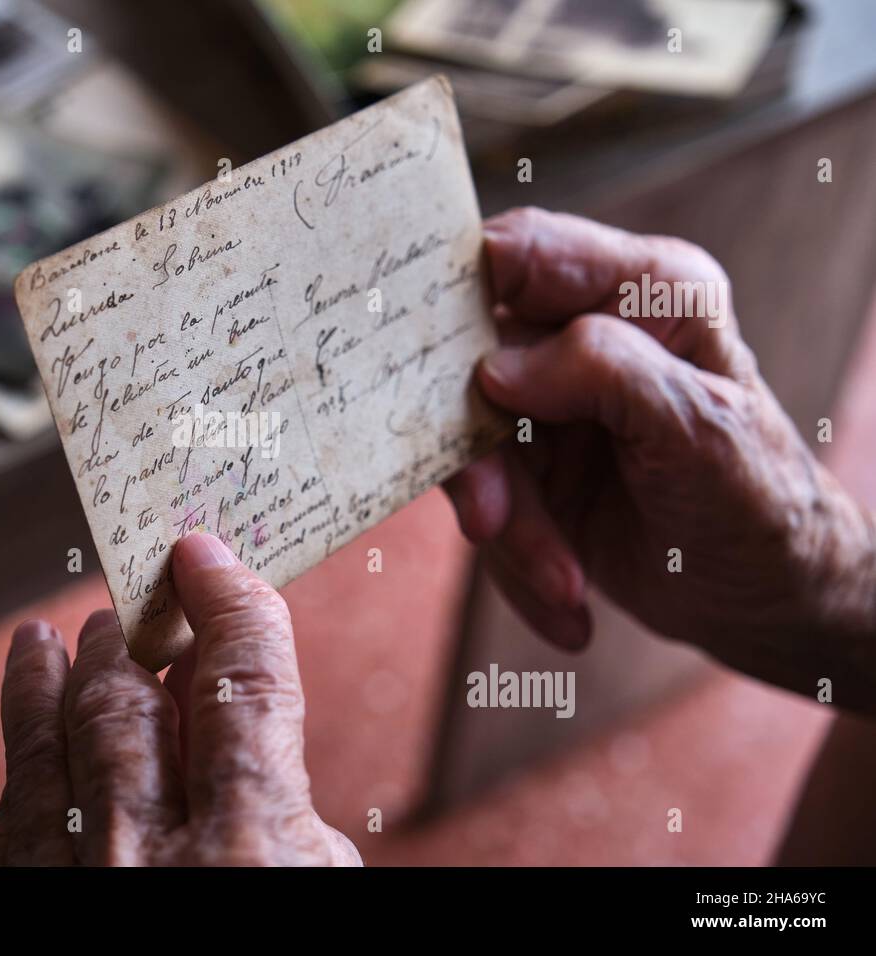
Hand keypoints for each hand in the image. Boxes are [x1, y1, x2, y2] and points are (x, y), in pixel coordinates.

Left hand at [0, 532, 359, 865]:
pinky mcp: (17, 903)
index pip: (243, 687)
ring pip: (50, 744)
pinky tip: (26, 720)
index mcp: (251, 850)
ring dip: (57, 679)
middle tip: (135, 603)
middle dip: (130, 638)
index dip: (230, 606)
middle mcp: (149, 856)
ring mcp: (72, 882)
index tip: (208, 558)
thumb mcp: (317, 885)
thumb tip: (230, 722)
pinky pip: (13, 810)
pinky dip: (23, 748)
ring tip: (57, 635)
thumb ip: (282, 802)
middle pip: (127, 704)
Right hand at [446, 207, 875, 704]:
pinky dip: (516, 565)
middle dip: (481, 458)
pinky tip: (568, 608)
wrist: (763, 598)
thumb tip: (492, 370)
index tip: (425, 360)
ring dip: (511, 531)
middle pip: (471, 363)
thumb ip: (604, 372)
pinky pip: (480, 504)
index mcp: (640, 289)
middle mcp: (582, 334)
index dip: (456, 291)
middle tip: (494, 523)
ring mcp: (547, 402)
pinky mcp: (525, 466)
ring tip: (566, 589)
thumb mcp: (698, 429)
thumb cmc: (760, 501)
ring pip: (468, 447)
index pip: (520, 251)